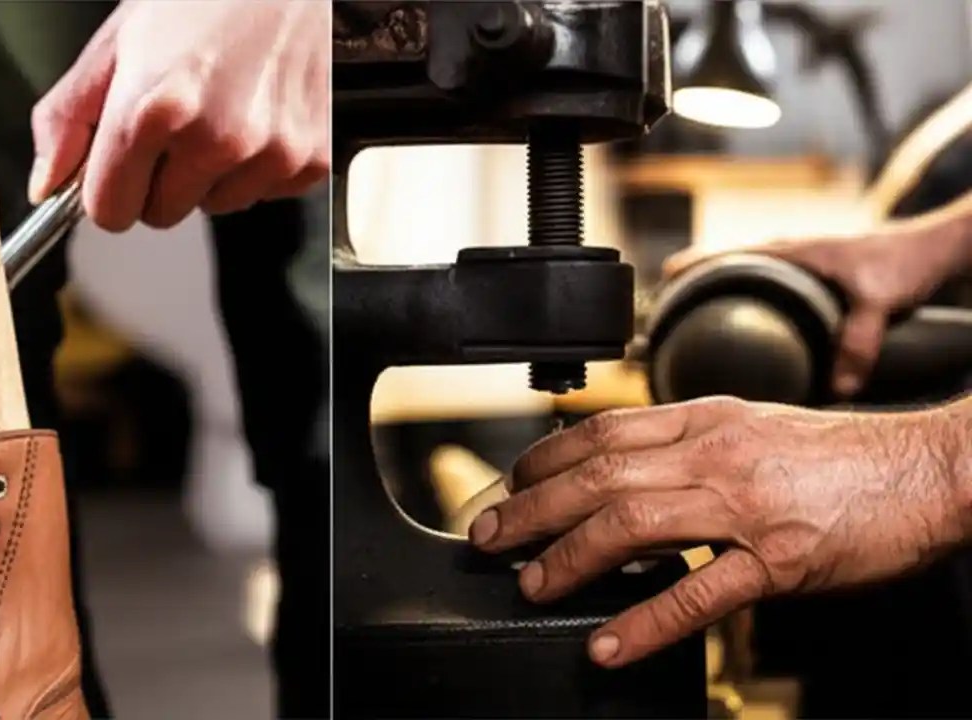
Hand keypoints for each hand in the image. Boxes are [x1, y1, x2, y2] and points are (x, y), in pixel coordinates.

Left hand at [28, 0, 330, 231]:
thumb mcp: (117, 44)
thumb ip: (69, 118)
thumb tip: (47, 183)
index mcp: (153, 108)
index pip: (110, 212)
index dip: (110, 188)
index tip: (120, 165)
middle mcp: (214, 137)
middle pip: (161, 216)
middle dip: (160, 180)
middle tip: (177, 121)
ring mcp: (267, 154)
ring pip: (214, 207)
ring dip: (211, 173)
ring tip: (222, 109)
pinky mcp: (309, 161)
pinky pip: (263, 196)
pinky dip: (256, 167)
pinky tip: (257, 115)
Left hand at [469, 397, 970, 667]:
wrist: (927, 470)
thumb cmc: (840, 455)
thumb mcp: (751, 426)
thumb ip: (687, 442)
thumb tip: (622, 466)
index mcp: (705, 419)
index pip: (601, 432)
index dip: (543, 460)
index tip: (508, 484)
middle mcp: (714, 454)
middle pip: (597, 475)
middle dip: (531, 508)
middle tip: (488, 536)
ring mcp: (745, 506)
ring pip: (630, 524)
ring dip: (568, 559)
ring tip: (530, 585)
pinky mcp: (779, 559)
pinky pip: (696, 594)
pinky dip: (643, 622)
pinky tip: (607, 644)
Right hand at [663, 223, 970, 396]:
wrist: (938, 248)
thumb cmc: (906, 259)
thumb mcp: (879, 302)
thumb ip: (856, 344)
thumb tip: (836, 388)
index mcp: (791, 252)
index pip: (725, 255)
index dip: (690, 269)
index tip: (660, 284)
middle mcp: (789, 255)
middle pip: (725, 267)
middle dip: (693, 286)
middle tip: (664, 312)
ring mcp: (800, 267)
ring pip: (746, 279)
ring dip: (720, 295)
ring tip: (694, 324)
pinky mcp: (814, 281)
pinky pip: (768, 292)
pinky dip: (749, 305)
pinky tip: (747, 331)